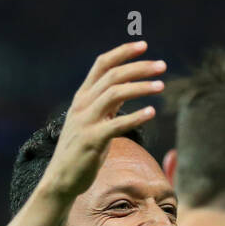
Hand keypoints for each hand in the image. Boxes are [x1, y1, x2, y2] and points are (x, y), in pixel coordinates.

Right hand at [38, 41, 165, 200]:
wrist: (61, 180)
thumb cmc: (81, 152)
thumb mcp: (93, 122)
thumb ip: (106, 105)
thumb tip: (126, 90)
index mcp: (82, 97)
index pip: (102, 64)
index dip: (122, 52)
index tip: (143, 45)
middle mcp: (82, 104)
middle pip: (113, 76)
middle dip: (139, 68)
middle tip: (163, 66)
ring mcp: (86, 121)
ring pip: (115, 93)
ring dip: (141, 87)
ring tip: (161, 86)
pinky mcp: (93, 140)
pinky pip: (117, 124)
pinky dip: (136, 116)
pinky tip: (151, 112)